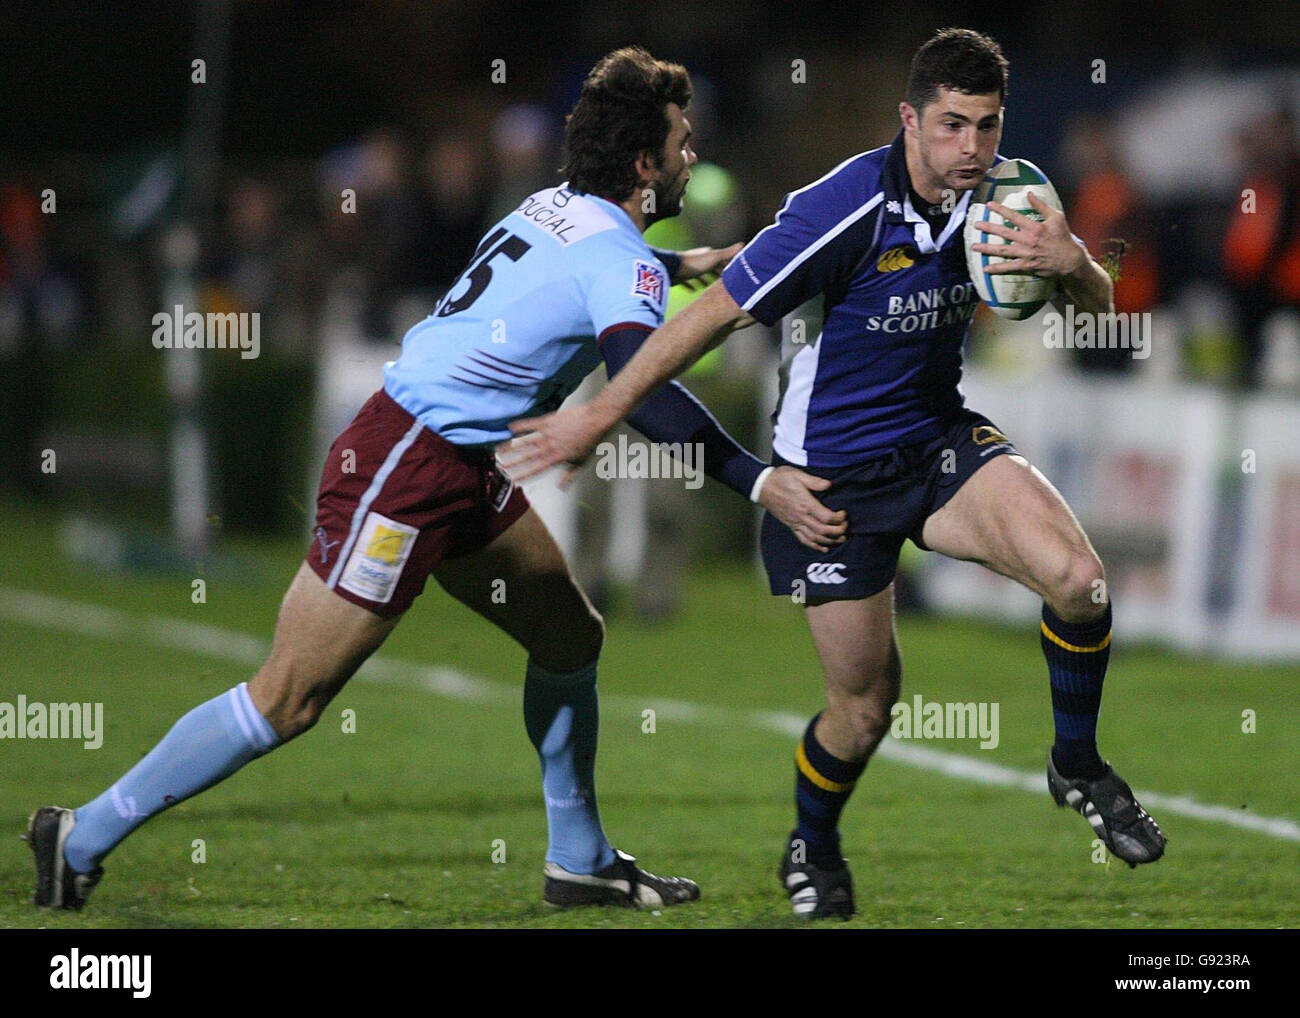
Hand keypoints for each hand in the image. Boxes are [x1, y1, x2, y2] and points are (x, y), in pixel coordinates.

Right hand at [496, 403, 612, 486]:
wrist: (594, 420)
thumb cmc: (590, 440)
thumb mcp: (581, 461)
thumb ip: (569, 475)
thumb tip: (562, 487)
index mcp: (557, 458)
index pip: (537, 469)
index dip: (524, 475)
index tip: (514, 480)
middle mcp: (549, 447)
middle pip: (527, 457)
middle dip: (512, 462)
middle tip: (500, 466)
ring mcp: (547, 433)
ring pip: (525, 442)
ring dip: (511, 446)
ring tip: (499, 449)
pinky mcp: (547, 421)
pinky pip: (530, 424)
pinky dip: (520, 426)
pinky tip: (510, 427)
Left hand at [673, 242, 743, 289]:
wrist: (671, 268)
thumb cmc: (694, 263)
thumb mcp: (713, 258)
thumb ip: (728, 253)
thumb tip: (743, 244)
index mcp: (708, 254)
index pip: (722, 259)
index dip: (730, 265)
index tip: (737, 273)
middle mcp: (699, 259)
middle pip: (712, 267)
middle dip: (719, 274)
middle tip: (726, 283)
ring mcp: (689, 267)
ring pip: (700, 274)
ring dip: (705, 279)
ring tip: (710, 288)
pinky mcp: (681, 276)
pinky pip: (688, 281)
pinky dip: (692, 285)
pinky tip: (693, 290)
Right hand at [756, 466, 847, 551]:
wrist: (762, 487)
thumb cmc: (780, 479)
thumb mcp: (798, 475)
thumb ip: (815, 481)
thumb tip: (830, 485)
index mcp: (805, 504)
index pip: (826, 517)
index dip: (839, 518)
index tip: (843, 513)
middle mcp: (801, 516)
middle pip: (823, 531)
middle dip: (838, 531)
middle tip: (846, 527)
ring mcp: (795, 523)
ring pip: (815, 538)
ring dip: (830, 541)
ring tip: (841, 539)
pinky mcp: (791, 526)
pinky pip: (803, 539)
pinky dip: (815, 546)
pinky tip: (823, 548)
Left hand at [970, 193, 1086, 277]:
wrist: (1069, 258)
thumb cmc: (1063, 236)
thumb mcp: (1056, 217)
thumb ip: (1041, 205)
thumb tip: (1029, 193)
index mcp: (1034, 227)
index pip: (1013, 216)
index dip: (1000, 210)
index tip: (988, 205)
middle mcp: (1027, 240)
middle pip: (1004, 232)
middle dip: (988, 228)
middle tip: (976, 225)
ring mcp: (1025, 253)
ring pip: (1002, 250)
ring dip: (987, 248)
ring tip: (974, 246)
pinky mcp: (1026, 265)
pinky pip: (1009, 267)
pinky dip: (997, 268)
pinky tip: (986, 268)